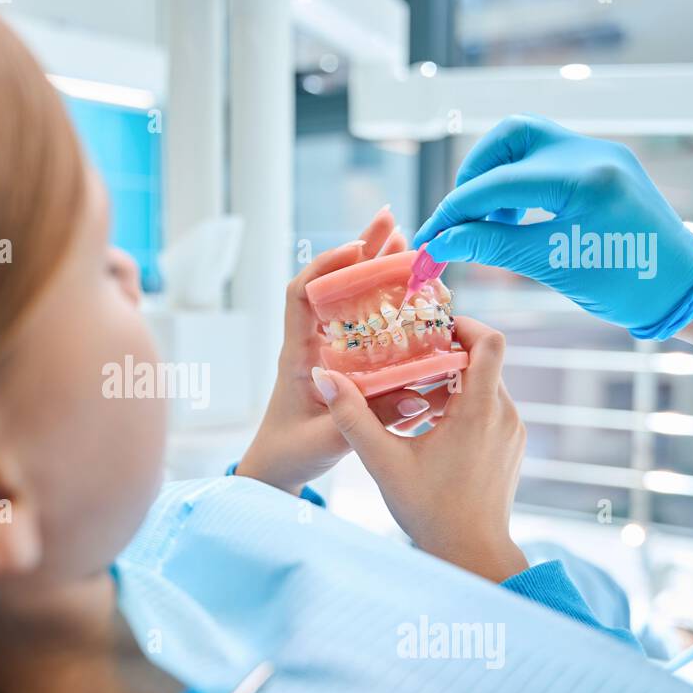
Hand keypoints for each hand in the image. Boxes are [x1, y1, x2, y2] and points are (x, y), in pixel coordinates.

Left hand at [237, 207, 435, 495]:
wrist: (276, 470)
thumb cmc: (291, 454)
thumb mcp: (328, 441)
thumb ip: (365, 420)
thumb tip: (415, 397)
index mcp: (298, 355)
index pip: (299, 295)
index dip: (324, 267)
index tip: (355, 248)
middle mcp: (313, 345)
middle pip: (334, 286)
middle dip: (363, 253)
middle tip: (392, 223)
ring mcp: (330, 353)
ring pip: (354, 303)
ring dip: (379, 273)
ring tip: (408, 244)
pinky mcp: (345, 366)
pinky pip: (368, 328)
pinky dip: (390, 309)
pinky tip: (415, 296)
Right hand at [312, 316, 528, 582]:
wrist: (471, 555)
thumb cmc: (430, 511)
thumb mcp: (382, 462)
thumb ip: (352, 416)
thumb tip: (323, 377)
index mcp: (479, 411)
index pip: (490, 341)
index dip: (463, 324)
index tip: (430, 326)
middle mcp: (504, 415)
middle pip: (484, 360)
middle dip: (447, 352)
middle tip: (408, 353)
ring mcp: (512, 431)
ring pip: (486, 384)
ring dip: (453, 380)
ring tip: (413, 389)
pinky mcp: (511, 446)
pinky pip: (490, 408)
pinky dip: (463, 404)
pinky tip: (430, 423)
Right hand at [414, 114, 692, 340]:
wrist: (681, 285)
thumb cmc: (625, 282)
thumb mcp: (552, 265)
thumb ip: (491, 246)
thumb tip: (438, 244)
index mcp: (584, 178)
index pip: (497, 183)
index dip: (454, 212)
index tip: (429, 240)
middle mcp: (591, 152)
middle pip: (509, 137)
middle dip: (473, 176)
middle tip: (461, 218)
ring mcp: (598, 151)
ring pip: (525, 140)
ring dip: (495, 175)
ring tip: (489, 221)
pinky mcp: (599, 161)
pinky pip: (544, 156)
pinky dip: (518, 180)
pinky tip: (514, 216)